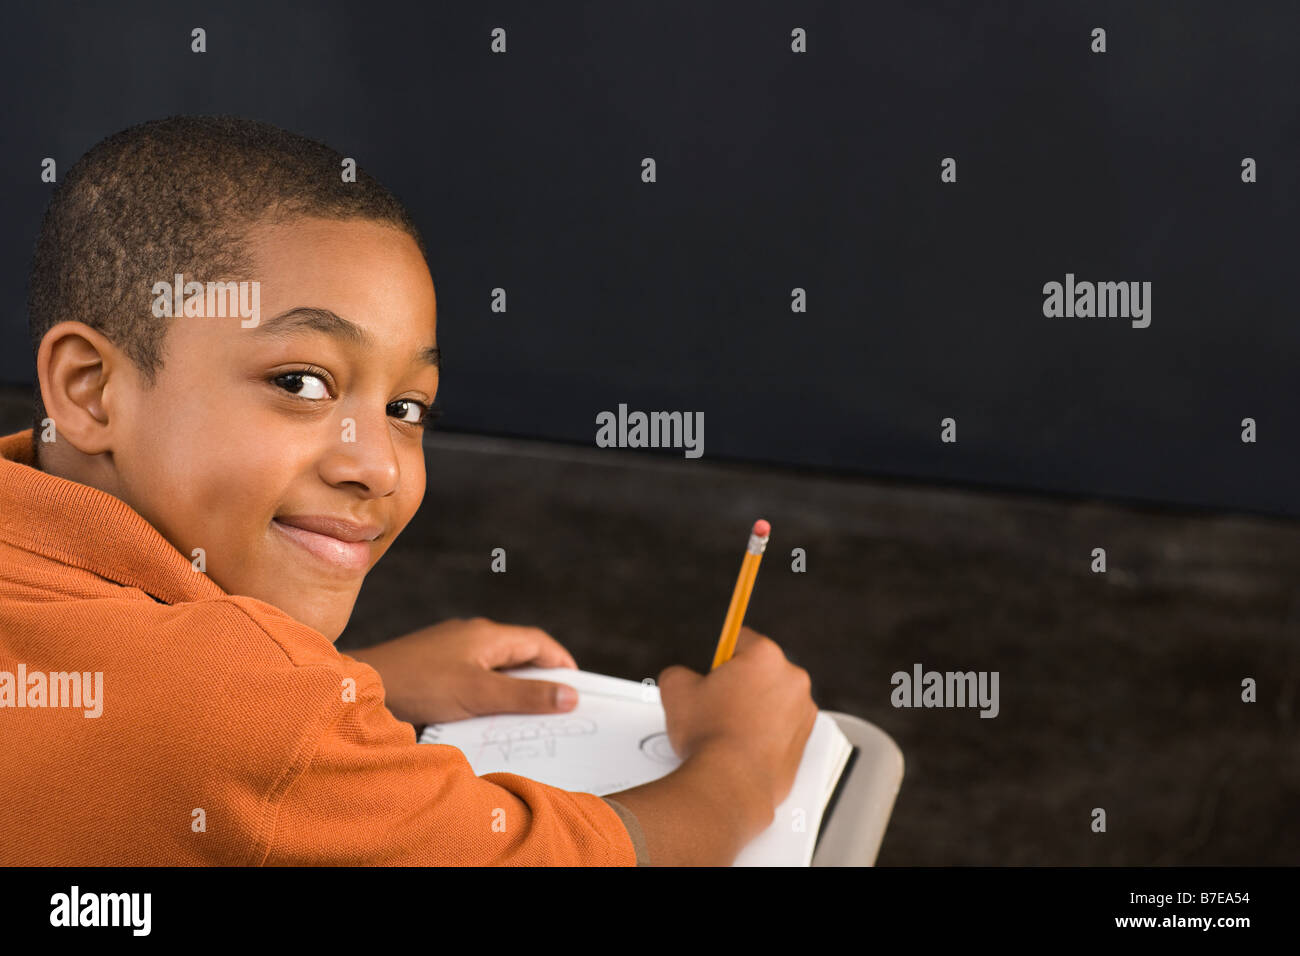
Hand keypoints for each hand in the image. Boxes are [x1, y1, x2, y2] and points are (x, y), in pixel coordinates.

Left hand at [346, 617, 580, 725]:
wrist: (361, 689)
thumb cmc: (420, 685)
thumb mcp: (480, 694)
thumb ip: (526, 695)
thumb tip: (571, 696)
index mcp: (487, 635)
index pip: (538, 643)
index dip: (561, 663)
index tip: (579, 688)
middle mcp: (472, 637)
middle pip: (519, 655)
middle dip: (540, 680)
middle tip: (558, 710)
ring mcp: (452, 652)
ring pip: (496, 670)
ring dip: (513, 692)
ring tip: (526, 720)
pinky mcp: (436, 670)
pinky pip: (475, 680)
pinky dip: (489, 698)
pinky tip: (486, 720)